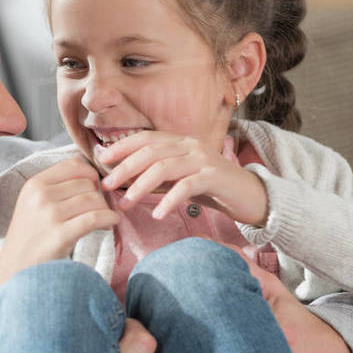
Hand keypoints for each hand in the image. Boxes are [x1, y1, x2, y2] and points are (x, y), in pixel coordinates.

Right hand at [0, 158, 118, 296]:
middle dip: (99, 195)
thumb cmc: (31, 237)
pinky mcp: (60, 235)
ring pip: (93, 199)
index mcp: (34, 184)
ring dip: (106, 209)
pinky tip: (111, 224)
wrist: (15, 270)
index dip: (91, 175)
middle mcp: (40, 196)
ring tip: (105, 220)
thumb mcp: (33, 204)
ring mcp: (49, 215)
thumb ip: (56, 185)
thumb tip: (88, 167)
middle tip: (100, 209)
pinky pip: (95, 218)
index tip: (95, 189)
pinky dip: (109, 219)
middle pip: (87, 183)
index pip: (74, 165)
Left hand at [98, 131, 267, 225]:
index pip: (146, 138)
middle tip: (106, 185)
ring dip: (141, 185)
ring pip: (165, 167)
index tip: (101, 160)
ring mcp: (204, 160)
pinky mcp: (216, 177)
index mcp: (180, 142)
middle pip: (151, 151)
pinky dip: (169, 199)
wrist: (250, 196)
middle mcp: (190, 146)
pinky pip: (187, 186)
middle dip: (125, 168)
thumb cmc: (210, 187)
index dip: (122, 147)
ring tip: (125, 203)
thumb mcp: (179, 178)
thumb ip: (156, 175)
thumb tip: (123, 178)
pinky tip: (157, 213)